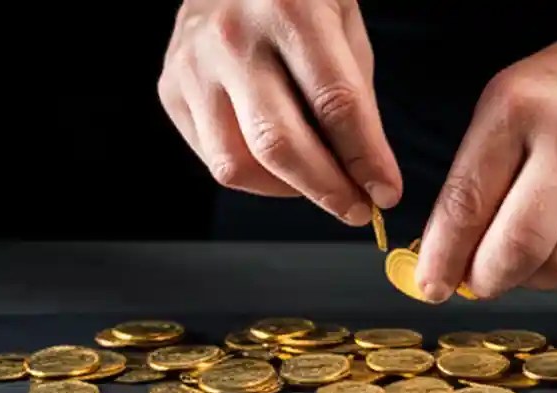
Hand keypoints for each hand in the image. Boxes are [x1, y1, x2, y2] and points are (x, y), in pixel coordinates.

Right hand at [157, 0, 401, 225]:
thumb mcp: (342, 23)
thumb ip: (353, 96)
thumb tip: (362, 175)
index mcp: (290, 9)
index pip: (335, 104)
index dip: (365, 160)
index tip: (385, 193)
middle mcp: (233, 38)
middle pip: (279, 145)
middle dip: (327, 190)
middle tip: (356, 209)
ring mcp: (193, 66)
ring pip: (237, 165)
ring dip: (287, 190)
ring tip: (316, 183)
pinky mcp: (170, 89)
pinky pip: (215, 159)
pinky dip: (255, 175)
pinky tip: (278, 161)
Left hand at [415, 25, 556, 300]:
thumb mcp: (502, 106)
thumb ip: (473, 177)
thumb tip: (447, 253)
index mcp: (522, 111)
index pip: (471, 202)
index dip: (445, 255)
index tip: (433, 282)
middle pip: (522, 245)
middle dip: (487, 278)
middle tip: (475, 281)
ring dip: (528, 279)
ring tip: (516, 263)